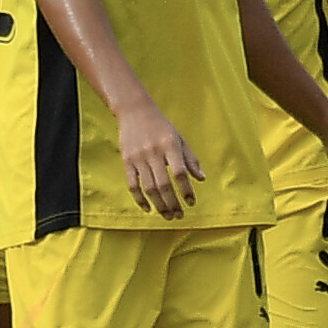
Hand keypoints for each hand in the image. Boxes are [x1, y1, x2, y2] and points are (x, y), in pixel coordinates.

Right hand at [115, 99, 200, 217]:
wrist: (135, 111)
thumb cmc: (161, 126)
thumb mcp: (179, 139)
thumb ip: (190, 159)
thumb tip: (201, 179)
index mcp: (170, 146)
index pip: (180, 173)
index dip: (186, 190)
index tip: (191, 202)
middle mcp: (154, 153)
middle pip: (164, 185)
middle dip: (173, 203)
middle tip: (179, 216)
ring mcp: (138, 158)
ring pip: (149, 188)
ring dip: (159, 204)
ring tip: (167, 215)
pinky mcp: (126, 161)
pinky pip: (133, 185)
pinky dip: (140, 199)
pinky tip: (148, 208)